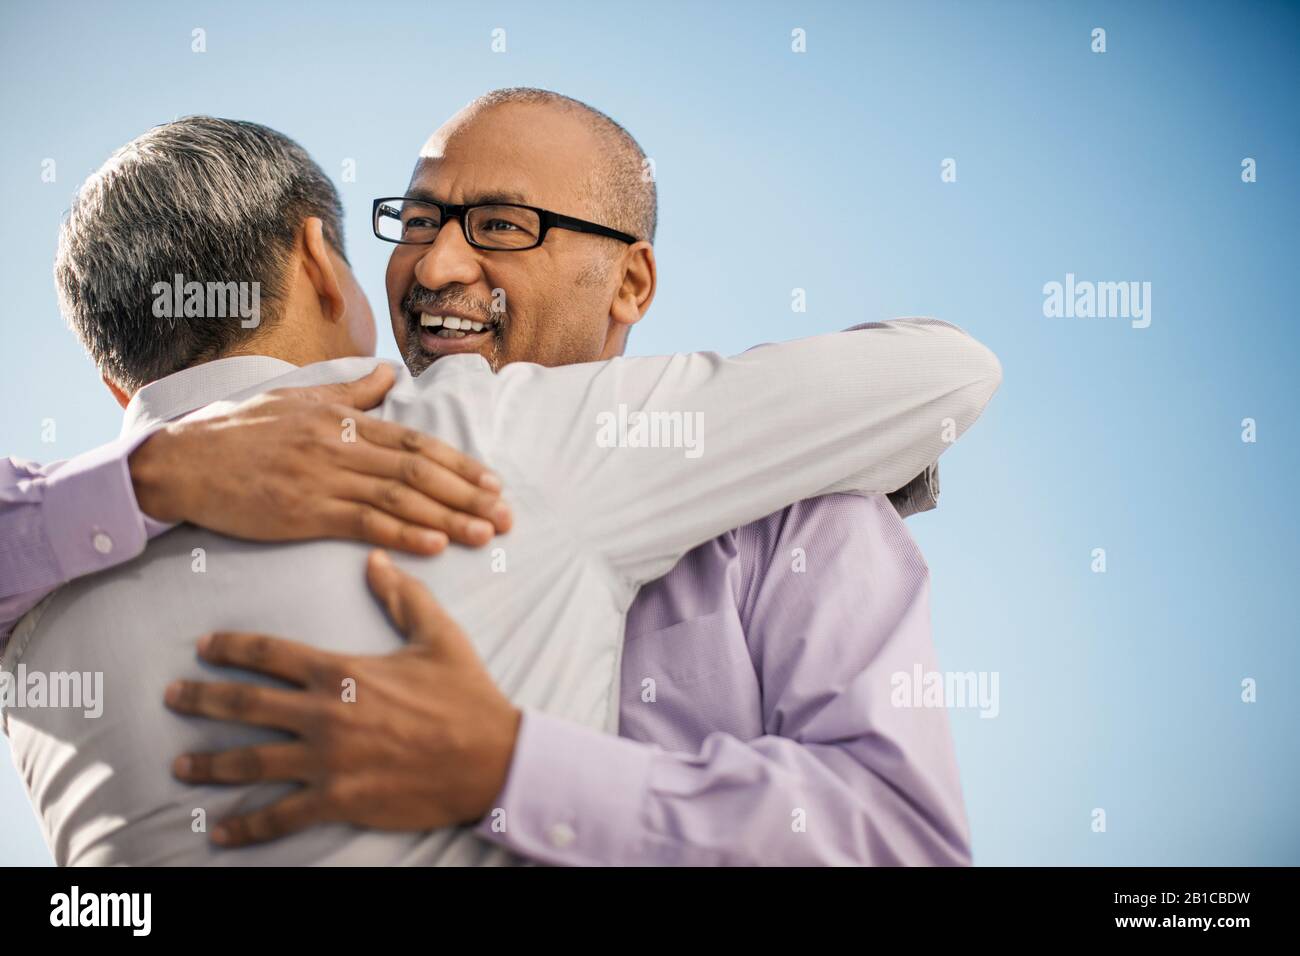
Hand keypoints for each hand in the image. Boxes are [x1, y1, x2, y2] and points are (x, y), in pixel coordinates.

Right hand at [130, 363, 510, 553]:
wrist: (182, 462)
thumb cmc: (240, 431)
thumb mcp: (299, 398)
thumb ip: (350, 390)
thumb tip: (388, 372)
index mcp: (344, 420)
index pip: (416, 443)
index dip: (460, 464)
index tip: (493, 482)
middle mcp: (341, 447)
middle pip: (418, 472)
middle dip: (467, 495)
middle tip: (505, 516)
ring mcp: (323, 480)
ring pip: (398, 499)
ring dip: (447, 518)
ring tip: (483, 534)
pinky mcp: (303, 513)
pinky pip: (362, 524)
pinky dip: (402, 535)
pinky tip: (433, 546)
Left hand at [164, 550, 521, 846]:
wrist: (491, 757)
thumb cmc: (466, 695)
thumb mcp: (438, 636)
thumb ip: (403, 597)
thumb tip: (376, 560)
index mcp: (342, 671)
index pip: (270, 654)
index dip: (231, 648)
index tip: (203, 646)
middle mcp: (324, 714)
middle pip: (244, 704)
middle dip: (201, 699)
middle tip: (170, 697)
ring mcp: (327, 760)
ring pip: (251, 762)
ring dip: (210, 763)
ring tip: (180, 765)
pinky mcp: (339, 799)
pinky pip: (280, 815)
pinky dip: (246, 825)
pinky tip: (220, 831)